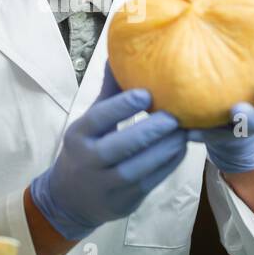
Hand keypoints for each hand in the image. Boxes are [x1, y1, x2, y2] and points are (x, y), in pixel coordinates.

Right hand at [29, 68, 188, 240]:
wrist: (69, 200)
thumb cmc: (84, 150)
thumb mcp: (88, 122)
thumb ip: (109, 92)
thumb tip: (118, 54)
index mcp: (79, 135)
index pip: (99, 118)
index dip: (122, 106)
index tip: (146, 93)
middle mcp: (90, 161)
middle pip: (123, 145)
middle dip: (152, 130)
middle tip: (175, 115)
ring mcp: (108, 184)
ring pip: (141, 166)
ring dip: (167, 147)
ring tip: (184, 131)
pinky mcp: (126, 200)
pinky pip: (153, 180)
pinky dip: (170, 163)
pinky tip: (181, 148)